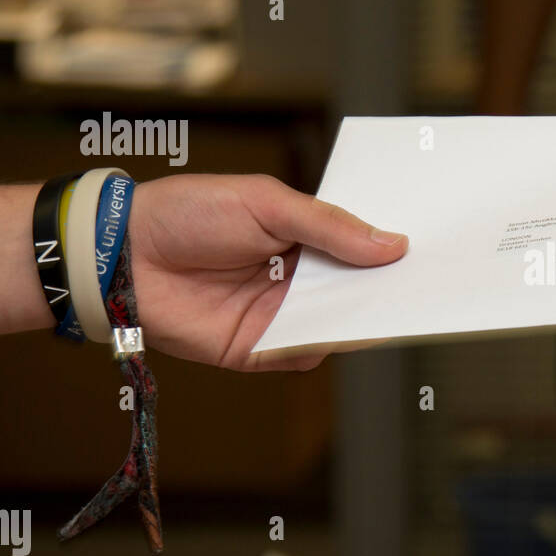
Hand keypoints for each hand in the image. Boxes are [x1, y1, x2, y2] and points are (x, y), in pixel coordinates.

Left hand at [127, 174, 407, 371]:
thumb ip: (329, 226)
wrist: (123, 254)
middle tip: (432, 282)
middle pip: (357, 289)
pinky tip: (351, 330)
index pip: (360, 247)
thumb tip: (392, 245)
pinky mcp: (259, 349)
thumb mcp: (267, 203)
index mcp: (304, 237)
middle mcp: (298, 280)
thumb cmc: (188, 213)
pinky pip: (305, 353)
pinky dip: (328, 345)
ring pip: (339, 324)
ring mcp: (281, 316)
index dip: (393, 250)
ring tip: (405, 306)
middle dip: (391, 287)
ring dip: (368, 318)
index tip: (431, 247)